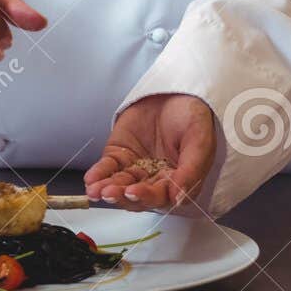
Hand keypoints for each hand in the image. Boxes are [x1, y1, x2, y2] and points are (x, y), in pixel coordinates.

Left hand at [84, 94, 215, 211]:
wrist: (176, 91)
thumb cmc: (192, 117)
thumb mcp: (199, 141)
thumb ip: (191, 171)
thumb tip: (179, 199)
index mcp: (177, 182)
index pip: (161, 197)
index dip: (148, 196)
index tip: (135, 192)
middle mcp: (155, 180)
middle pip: (138, 196)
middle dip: (123, 196)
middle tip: (112, 193)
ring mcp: (136, 168)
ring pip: (120, 184)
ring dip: (108, 190)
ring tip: (96, 190)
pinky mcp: (119, 155)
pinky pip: (107, 168)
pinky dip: (98, 174)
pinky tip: (91, 180)